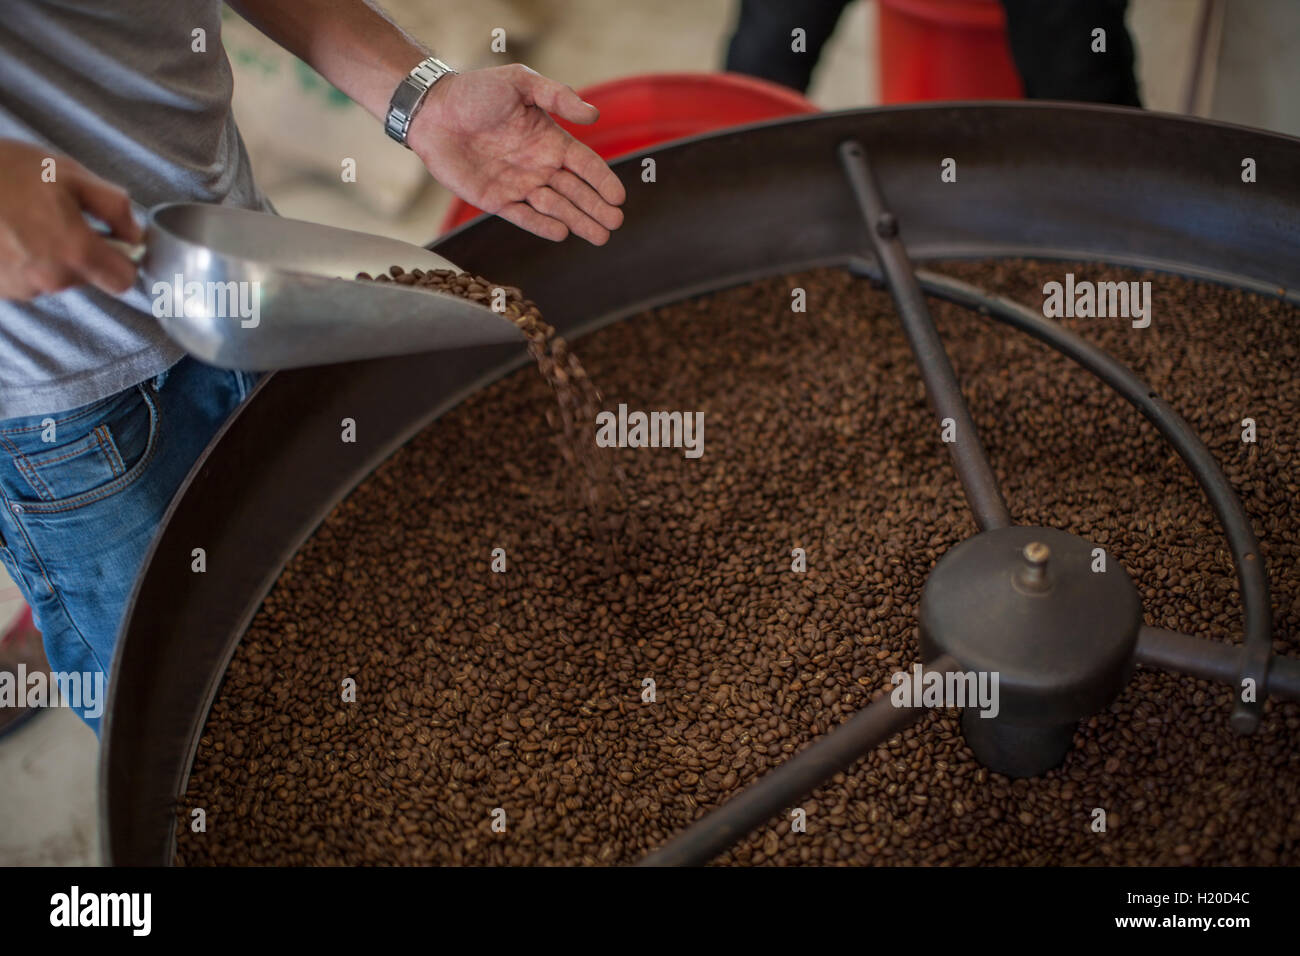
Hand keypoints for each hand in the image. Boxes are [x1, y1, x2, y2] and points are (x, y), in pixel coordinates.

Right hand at [0, 140, 141, 300]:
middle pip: (88, 277)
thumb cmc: (4, 170)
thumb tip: (135, 233)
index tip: (113, 240)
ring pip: (55, 279)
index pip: (122, 281)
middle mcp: (48, 278)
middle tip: (57, 216)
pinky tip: (9, 233)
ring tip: (26, 221)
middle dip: (82, 251)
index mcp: (74, 251)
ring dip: (50, 255)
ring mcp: (19, 287)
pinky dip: (23, 260)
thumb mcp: (70, 173)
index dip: (123, 259)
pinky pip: (26, 280)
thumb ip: (114, 206)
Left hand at [407, 64, 625, 244]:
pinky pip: (523, 217)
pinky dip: (541, 225)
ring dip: (577, 221)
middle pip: (575, 192)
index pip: (585, 165)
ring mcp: (518, 184)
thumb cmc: (476, 91)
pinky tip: (561, 233)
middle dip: (596, 208)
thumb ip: (557, 96)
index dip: (603, 181)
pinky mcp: (496, 200)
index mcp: (550, 140)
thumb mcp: (520, 82)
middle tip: (615, 224)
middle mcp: (538, 165)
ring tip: (599, 236)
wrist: (432, 111)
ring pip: (555, 208)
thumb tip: (593, 115)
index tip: (619, 197)